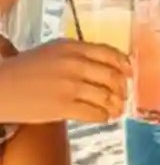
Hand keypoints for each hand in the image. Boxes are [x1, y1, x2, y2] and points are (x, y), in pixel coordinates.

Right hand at [0, 39, 128, 123]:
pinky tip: (103, 118)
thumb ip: (78, 54)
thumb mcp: (52, 52)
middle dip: (123, 89)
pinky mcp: (62, 107)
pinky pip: (94, 113)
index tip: (131, 74)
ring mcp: (69, 85)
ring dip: (116, 105)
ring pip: (106, 96)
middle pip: (113, 76)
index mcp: (72, 47)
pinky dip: (103, 117)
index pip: (110, 54)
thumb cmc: (24, 70)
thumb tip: (108, 66)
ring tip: (117, 110)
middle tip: (124, 96)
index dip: (125, 65)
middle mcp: (74, 64)